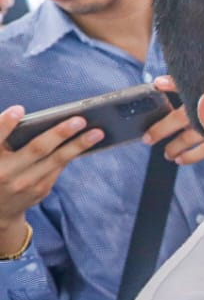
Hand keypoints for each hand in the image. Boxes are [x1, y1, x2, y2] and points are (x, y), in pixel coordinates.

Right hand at [0, 105, 104, 243]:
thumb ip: (3, 141)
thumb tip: (33, 119)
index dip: (5, 124)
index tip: (19, 109)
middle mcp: (5, 173)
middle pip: (37, 149)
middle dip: (60, 133)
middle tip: (80, 120)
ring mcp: (25, 184)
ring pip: (56, 160)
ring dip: (78, 145)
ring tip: (97, 132)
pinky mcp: (40, 190)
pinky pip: (59, 167)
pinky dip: (73, 153)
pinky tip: (87, 142)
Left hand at [142, 76, 203, 164]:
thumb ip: (182, 82)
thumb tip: (157, 82)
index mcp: (202, 99)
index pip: (175, 115)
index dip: (161, 125)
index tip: (147, 134)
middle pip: (181, 125)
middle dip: (162, 133)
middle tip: (148, 140)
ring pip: (193, 140)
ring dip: (177, 147)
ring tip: (167, 154)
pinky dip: (192, 156)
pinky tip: (180, 161)